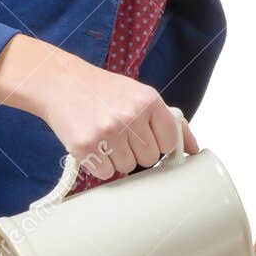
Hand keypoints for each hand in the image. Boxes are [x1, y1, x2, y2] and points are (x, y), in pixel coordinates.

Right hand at [40, 53, 199, 178]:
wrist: (62, 83)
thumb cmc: (104, 91)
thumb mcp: (142, 96)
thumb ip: (170, 122)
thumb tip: (194, 149)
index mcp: (149, 101)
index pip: (170, 142)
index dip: (160, 144)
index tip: (149, 138)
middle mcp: (130, 116)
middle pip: (149, 159)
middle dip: (137, 152)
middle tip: (122, 135)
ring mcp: (107, 132)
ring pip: (127, 168)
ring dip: (118, 159)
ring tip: (106, 138)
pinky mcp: (85, 146)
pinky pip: (106, 173)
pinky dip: (100, 165)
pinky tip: (94, 146)